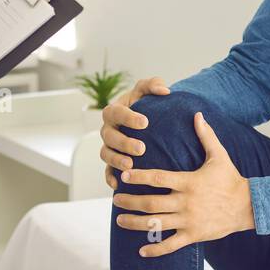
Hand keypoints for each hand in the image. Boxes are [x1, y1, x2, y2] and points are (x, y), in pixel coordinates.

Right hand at [99, 75, 171, 189]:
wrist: (147, 123)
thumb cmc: (146, 105)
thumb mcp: (148, 92)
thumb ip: (154, 85)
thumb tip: (164, 90)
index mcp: (115, 111)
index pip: (116, 112)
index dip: (128, 118)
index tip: (145, 123)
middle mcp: (108, 129)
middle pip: (109, 136)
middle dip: (124, 143)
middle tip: (141, 148)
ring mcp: (109, 147)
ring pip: (106, 154)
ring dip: (116, 160)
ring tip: (131, 165)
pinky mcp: (112, 162)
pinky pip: (107, 172)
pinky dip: (110, 178)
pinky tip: (118, 185)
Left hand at [112, 111, 253, 256]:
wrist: (249, 206)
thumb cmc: (231, 179)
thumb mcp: (219, 156)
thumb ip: (206, 136)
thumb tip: (197, 114)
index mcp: (188, 181)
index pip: (157, 178)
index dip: (138, 176)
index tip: (123, 175)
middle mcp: (186, 202)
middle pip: (151, 203)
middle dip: (130, 201)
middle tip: (115, 198)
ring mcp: (189, 220)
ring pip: (156, 224)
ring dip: (135, 223)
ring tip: (119, 220)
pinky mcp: (194, 235)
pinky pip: (171, 245)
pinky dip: (155, 250)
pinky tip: (141, 251)